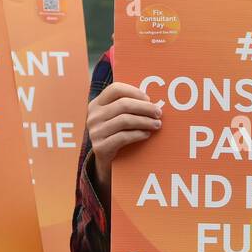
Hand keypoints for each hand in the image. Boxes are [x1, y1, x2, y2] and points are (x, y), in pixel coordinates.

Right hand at [86, 82, 161, 197]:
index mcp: (97, 104)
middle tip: (158, 113)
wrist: (105, 162)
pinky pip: (123, 137)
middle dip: (145, 108)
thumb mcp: (117, 118)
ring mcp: (95, 132)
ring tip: (156, 124)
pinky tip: (147, 134)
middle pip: (123, 104)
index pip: (115, 89)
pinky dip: (138, 134)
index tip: (149, 99)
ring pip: (125, 120)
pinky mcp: (100, 147)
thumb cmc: (116, 135)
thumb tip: (152, 102)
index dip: (134, 92)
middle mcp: (93, 116)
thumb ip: (128, 107)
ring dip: (145, 121)